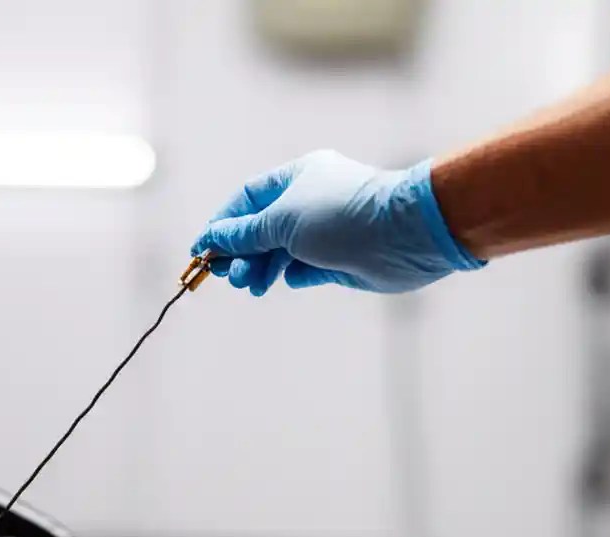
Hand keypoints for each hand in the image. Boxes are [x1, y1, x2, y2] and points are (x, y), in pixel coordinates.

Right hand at [190, 150, 484, 295]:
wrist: (407, 236)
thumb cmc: (343, 215)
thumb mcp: (282, 220)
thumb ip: (245, 233)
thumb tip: (213, 239)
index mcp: (296, 178)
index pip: (247, 200)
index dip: (223, 225)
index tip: (202, 250)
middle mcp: (310, 201)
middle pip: (261, 229)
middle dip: (240, 252)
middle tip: (228, 275)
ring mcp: (326, 231)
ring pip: (279, 252)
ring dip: (260, 268)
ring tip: (250, 286)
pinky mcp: (340, 259)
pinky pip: (304, 268)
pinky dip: (291, 275)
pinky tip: (286, 280)